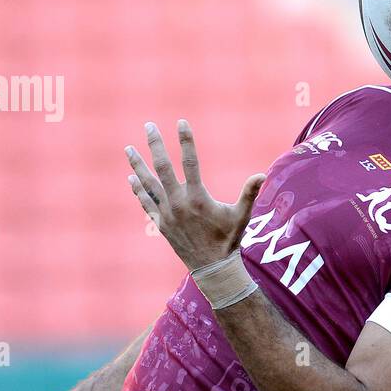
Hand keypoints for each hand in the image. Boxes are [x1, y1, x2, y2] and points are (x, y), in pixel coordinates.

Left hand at [126, 120, 265, 270]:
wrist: (212, 267)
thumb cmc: (229, 239)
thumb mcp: (241, 215)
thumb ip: (249, 193)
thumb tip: (262, 175)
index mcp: (198, 197)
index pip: (190, 162)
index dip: (186, 141)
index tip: (181, 122)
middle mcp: (178, 202)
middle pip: (162, 167)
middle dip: (155, 145)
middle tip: (148, 126)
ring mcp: (167, 213)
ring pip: (148, 184)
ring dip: (138, 165)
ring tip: (128, 149)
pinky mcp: (161, 223)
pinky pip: (146, 203)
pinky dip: (138, 190)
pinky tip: (131, 178)